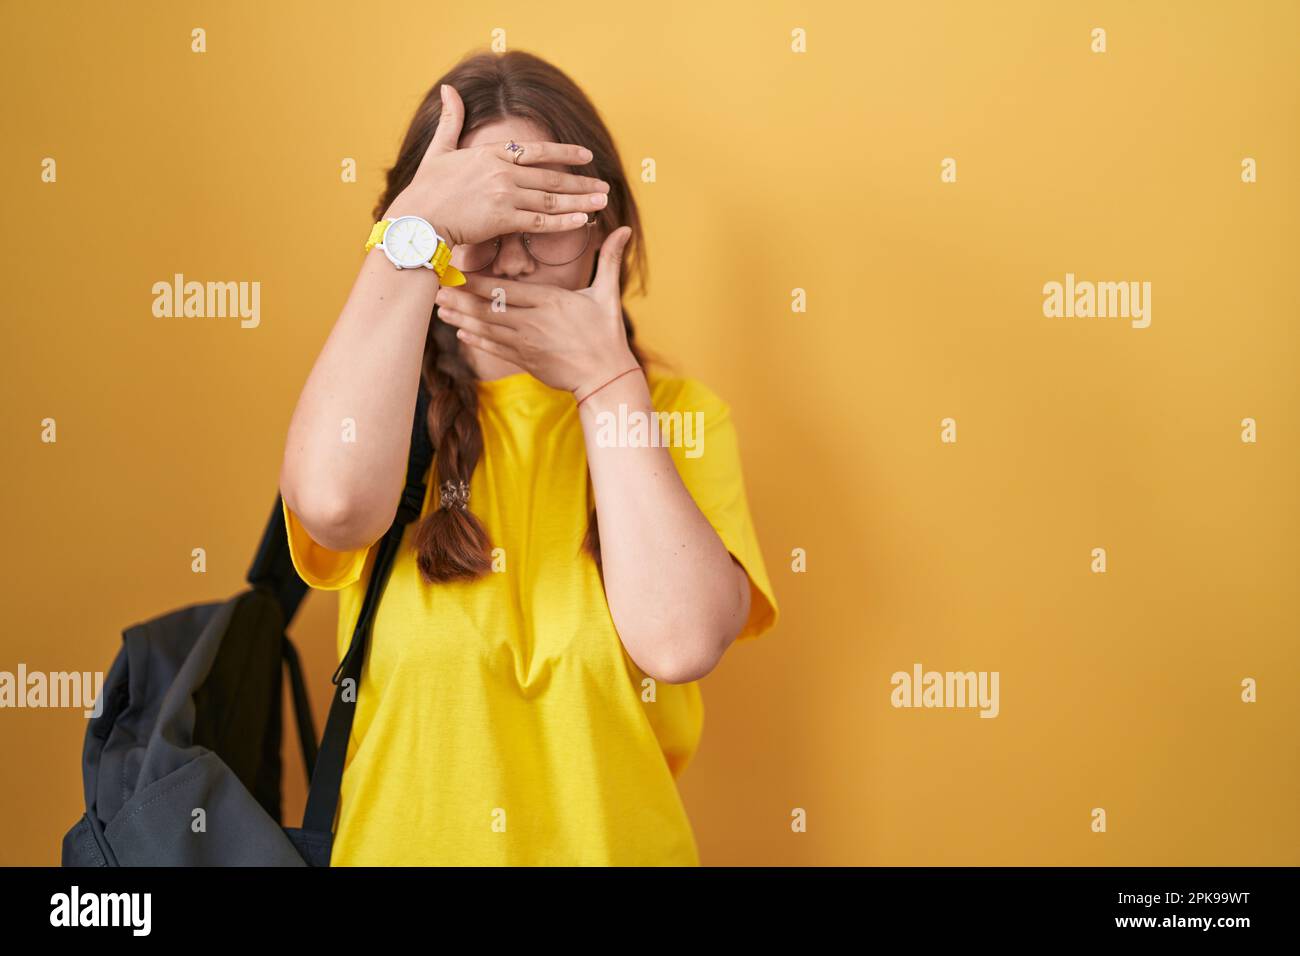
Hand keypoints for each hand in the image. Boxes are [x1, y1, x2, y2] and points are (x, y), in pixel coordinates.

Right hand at [383, 84, 611, 247]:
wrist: (417, 219)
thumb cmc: (426, 189)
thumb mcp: (439, 149)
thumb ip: (451, 121)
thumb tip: (448, 88)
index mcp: (491, 155)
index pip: (536, 151)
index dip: (564, 153)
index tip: (586, 156)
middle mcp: (503, 172)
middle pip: (551, 177)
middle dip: (581, 182)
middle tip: (604, 186)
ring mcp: (505, 195)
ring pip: (551, 199)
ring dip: (580, 200)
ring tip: (602, 201)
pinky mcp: (503, 219)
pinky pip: (540, 222)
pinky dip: (563, 221)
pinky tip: (582, 220)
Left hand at [432, 226, 637, 396]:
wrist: (606, 378)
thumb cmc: (607, 334)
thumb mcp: (608, 294)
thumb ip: (608, 259)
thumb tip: (625, 228)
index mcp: (549, 302)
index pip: (505, 289)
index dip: (477, 282)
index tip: (457, 272)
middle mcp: (532, 323)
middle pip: (488, 308)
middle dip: (460, 299)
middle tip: (436, 289)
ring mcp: (526, 344)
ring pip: (486, 329)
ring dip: (461, 318)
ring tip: (439, 309)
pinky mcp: (525, 362)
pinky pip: (494, 349)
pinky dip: (476, 341)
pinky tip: (460, 332)